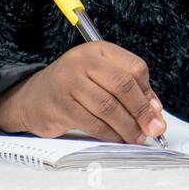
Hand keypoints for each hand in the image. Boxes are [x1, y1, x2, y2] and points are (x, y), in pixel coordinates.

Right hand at [0, 41, 166, 143]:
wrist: (33, 97)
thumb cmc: (74, 87)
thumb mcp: (102, 78)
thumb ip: (130, 90)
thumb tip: (155, 111)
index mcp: (99, 50)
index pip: (134, 67)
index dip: (148, 92)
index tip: (156, 112)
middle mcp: (83, 61)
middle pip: (123, 86)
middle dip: (142, 111)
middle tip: (154, 129)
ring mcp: (68, 82)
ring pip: (108, 107)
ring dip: (127, 127)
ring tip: (136, 138)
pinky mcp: (60, 105)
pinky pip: (93, 123)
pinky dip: (109, 134)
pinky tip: (117, 139)